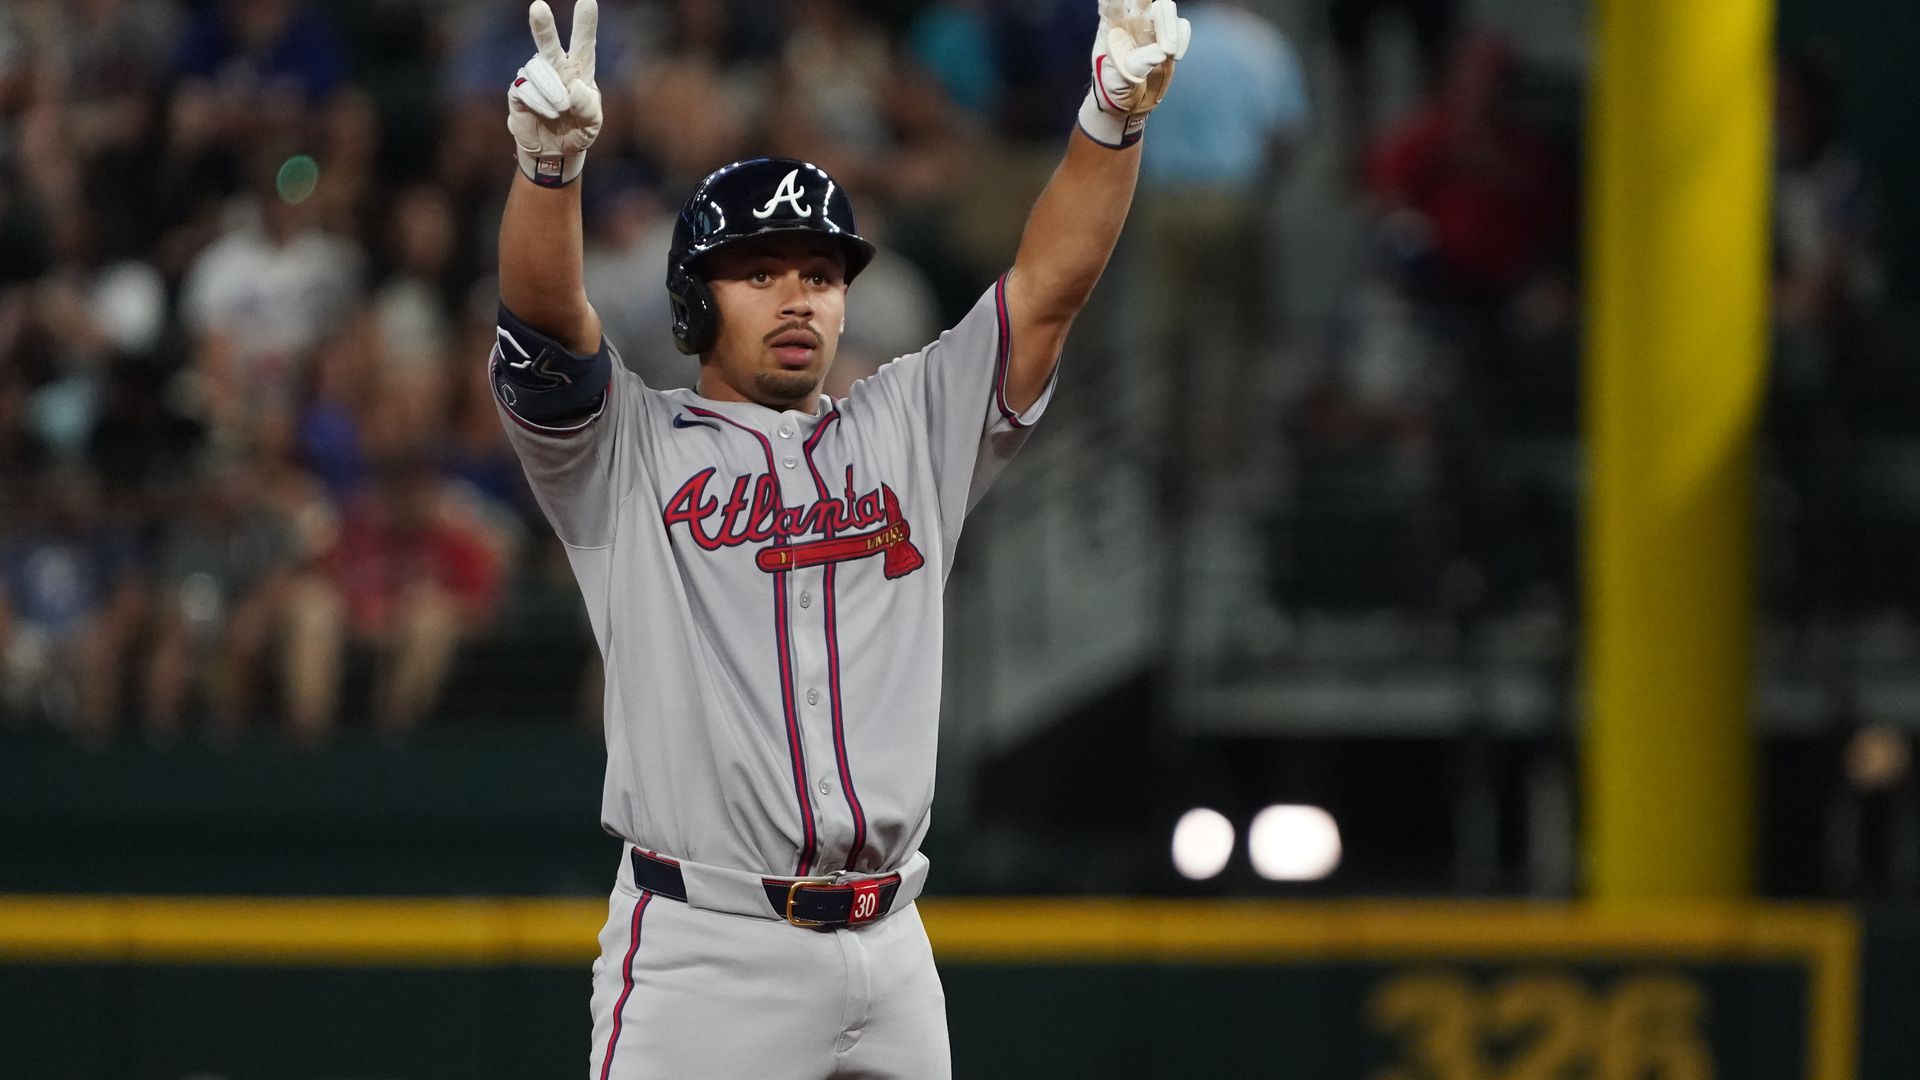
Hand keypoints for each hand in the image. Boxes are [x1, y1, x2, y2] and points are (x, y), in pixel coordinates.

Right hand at [507, 0, 602, 186]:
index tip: (588, 1)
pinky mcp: (518, 90)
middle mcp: (554, 67)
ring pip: (538, 74)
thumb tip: (576, 87)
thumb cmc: (577, 131)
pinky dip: (539, 104)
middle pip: (548, 42)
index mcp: (578, 70)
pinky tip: (547, 114)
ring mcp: (534, 76)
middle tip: (538, 6)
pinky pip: (525, 90)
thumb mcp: (593, 126)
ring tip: (560, 111)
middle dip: (543, 26)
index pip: (584, 43)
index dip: (584, 23)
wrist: (554, 152)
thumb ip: (590, 108)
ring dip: (552, 94)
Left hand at [1079, 0, 1190, 147]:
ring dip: (1171, 30)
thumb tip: (1160, 52)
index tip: (1130, 3)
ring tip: (1169, 54)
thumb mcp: (1116, 78)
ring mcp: (1151, 27)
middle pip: (1145, 0)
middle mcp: (1131, 20)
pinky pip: (1181, 25)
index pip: (1113, 1)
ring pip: (1166, 9)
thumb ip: (1134, 64)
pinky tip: (1174, 56)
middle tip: (1166, 48)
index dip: (1120, 0)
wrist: (1126, 103)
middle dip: (1160, 16)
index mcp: (1110, 25)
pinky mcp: (1168, 37)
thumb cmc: (1114, 88)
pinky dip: (1182, 38)